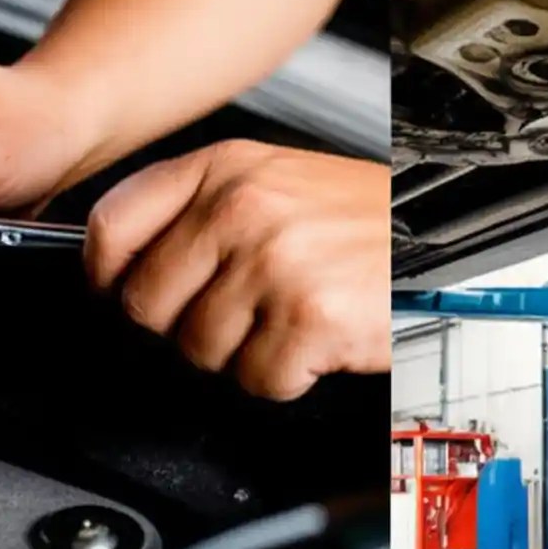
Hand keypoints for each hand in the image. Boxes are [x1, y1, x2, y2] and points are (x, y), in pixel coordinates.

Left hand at [84, 139, 390, 400]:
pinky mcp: (307, 317)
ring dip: (243, 354)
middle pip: (147, 305)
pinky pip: (257, 379)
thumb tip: (123, 263)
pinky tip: (314, 341)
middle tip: (236, 316)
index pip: (111, 225)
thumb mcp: (276, 182)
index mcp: (227, 169)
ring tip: (287, 320)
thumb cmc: (365, 219)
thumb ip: (199, 211)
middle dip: (185, 327)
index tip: (115, 295)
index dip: (103, 276)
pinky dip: (287, 376)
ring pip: (199, 351)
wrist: (443, 238)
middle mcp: (243, 208)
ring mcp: (274, 262)